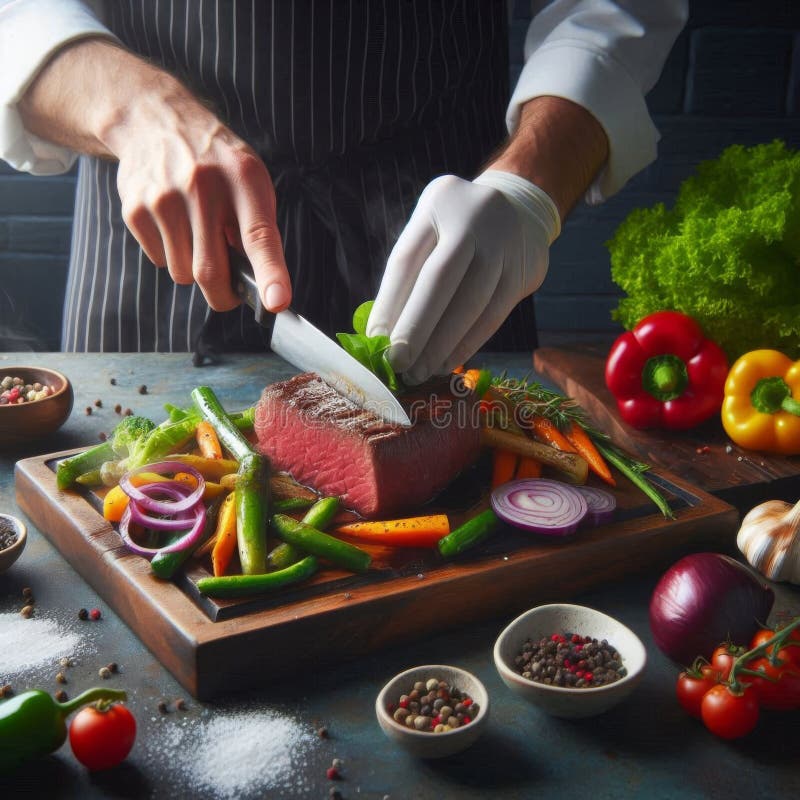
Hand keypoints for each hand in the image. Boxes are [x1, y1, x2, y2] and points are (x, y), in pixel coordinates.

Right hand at [18, 38, 290, 313]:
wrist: (156, 121)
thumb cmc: (218, 165)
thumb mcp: (250, 181)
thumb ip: (257, 229)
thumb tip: (254, 286)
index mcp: (244, 179)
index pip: (259, 236)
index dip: (270, 274)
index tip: (276, 303)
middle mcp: (202, 185)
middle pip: (211, 271)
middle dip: (223, 295)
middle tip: (230, 293)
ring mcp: (164, 196)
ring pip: (183, 273)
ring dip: (194, 270)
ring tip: (197, 236)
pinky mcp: (135, 207)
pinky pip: (159, 261)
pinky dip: (170, 255)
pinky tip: (173, 224)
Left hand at [367, 171, 559, 383]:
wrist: (520, 209)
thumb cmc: (456, 232)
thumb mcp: (429, 233)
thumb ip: (408, 275)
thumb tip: (382, 335)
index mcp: (437, 204)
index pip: (407, 259)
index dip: (389, 304)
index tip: (376, 341)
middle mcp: (473, 218)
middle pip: (440, 279)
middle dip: (416, 328)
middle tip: (397, 363)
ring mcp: (504, 243)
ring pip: (471, 302)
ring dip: (442, 344)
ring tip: (420, 371)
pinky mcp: (523, 270)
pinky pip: (493, 315)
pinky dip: (467, 344)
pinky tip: (447, 363)